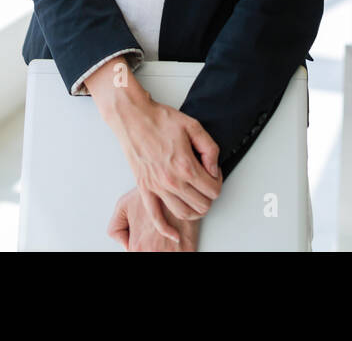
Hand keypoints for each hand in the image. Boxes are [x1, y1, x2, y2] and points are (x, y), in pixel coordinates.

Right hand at [85, 62, 221, 238]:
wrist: (133, 117)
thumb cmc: (160, 119)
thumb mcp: (193, 126)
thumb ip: (210, 148)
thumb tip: (214, 169)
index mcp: (186, 165)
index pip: (213, 189)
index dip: (218, 182)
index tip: (213, 173)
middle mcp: (171, 180)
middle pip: (202, 205)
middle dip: (209, 196)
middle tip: (206, 183)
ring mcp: (157, 186)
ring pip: (183, 213)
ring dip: (195, 211)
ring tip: (196, 199)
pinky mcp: (144, 188)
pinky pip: (155, 216)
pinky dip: (165, 229)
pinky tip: (173, 234)